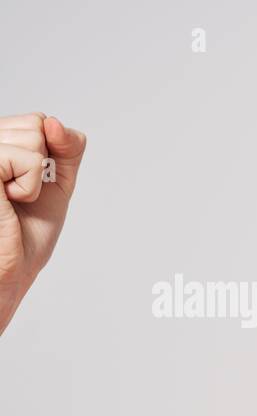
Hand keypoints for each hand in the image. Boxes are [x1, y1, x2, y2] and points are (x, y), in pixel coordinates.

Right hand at [0, 113, 87, 336]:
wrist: (9, 271)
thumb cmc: (26, 233)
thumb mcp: (57, 183)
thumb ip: (67, 149)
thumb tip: (55, 123)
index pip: (39, 121)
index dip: (50, 155)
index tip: (30, 184)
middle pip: (38, 124)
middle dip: (42, 165)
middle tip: (18, 195)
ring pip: (34, 137)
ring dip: (35, 178)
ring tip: (10, 199)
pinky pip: (27, 157)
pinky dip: (29, 185)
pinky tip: (7, 200)